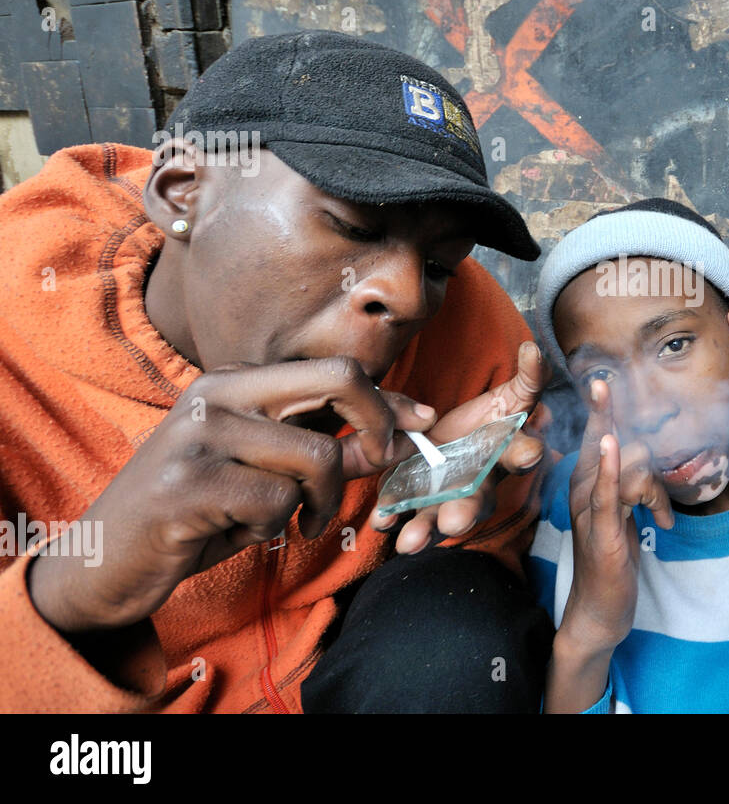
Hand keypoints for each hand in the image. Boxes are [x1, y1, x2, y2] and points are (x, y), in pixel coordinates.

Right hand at [28, 357, 435, 634]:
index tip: (420, 424)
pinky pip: (278, 503)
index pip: (335, 372)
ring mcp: (200, 435)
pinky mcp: (188, 484)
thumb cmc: (194, 515)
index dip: (388, 399)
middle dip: (377, 428)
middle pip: (339, 382)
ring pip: (317, 456)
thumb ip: (324, 450)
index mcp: (235, 383)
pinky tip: (241, 532)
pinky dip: (274, 528)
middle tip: (375, 468)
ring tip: (291, 521)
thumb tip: (398, 438)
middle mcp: (217, 394)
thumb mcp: (264, 474)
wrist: (104, 562)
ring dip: (320, 502)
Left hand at [369, 341, 548, 552]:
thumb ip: (528, 377)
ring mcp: (450, 497)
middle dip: (465, 512)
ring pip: (439, 517)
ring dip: (425, 530)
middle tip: (454, 523)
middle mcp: (482, 484)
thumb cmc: (490, 424)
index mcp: (508, 454)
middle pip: (478, 499)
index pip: (522, 453)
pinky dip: (392, 518)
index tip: (527, 453)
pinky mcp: (419, 500)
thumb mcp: (513, 397)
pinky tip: (380, 520)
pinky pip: (406, 513)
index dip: (525, 453)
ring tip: (408, 543)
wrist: (459, 443)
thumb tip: (534, 348)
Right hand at [560, 379, 672, 653]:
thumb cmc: (612, 561)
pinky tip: (610, 443)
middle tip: (659, 498)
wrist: (599, 611)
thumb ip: (630, 483)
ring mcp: (590, 509)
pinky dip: (609, 464)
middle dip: (649, 460)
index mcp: (586, 480)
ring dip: (657, 491)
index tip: (605, 378)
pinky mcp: (602, 531)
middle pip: (615, 442)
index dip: (601, 405)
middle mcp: (582, 487)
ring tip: (661, 520)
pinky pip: (607, 490)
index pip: (597, 432)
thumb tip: (646, 459)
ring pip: (628, 464)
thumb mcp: (624, 513)